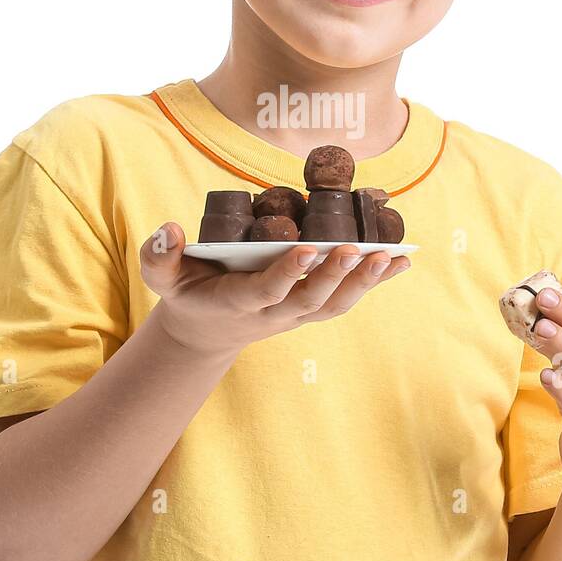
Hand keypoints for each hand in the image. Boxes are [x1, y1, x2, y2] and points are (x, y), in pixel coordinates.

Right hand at [139, 221, 411, 359]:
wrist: (207, 330)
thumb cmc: (187, 293)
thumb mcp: (163, 277)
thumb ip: (159, 256)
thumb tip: (167, 230)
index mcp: (237, 301)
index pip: (265, 291)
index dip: (285, 273)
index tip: (305, 249)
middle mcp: (272, 312)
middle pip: (309, 301)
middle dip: (334, 278)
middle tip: (357, 250)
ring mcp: (295, 313)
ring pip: (334, 305)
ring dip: (364, 283)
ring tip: (393, 257)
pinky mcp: (311, 307)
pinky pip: (347, 298)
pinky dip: (375, 281)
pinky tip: (402, 261)